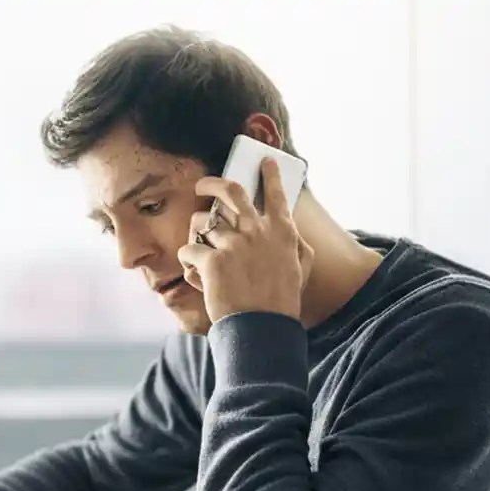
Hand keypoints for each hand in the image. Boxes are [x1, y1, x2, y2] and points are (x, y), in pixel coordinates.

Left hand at [178, 158, 313, 322]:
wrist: (262, 328)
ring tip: (199, 251)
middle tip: (202, 185)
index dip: (269, 175)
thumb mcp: (301, 269)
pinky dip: (187, 262)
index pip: (275, 194)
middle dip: (212, 183)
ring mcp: (234, 244)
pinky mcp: (212, 260)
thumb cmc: (281, 301)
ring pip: (202, 222)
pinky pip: (188, 250)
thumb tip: (291, 227)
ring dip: (196, 236)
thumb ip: (296, 244)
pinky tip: (195, 275)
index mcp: (282, 232)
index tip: (264, 162)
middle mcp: (258, 231)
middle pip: (231, 191)